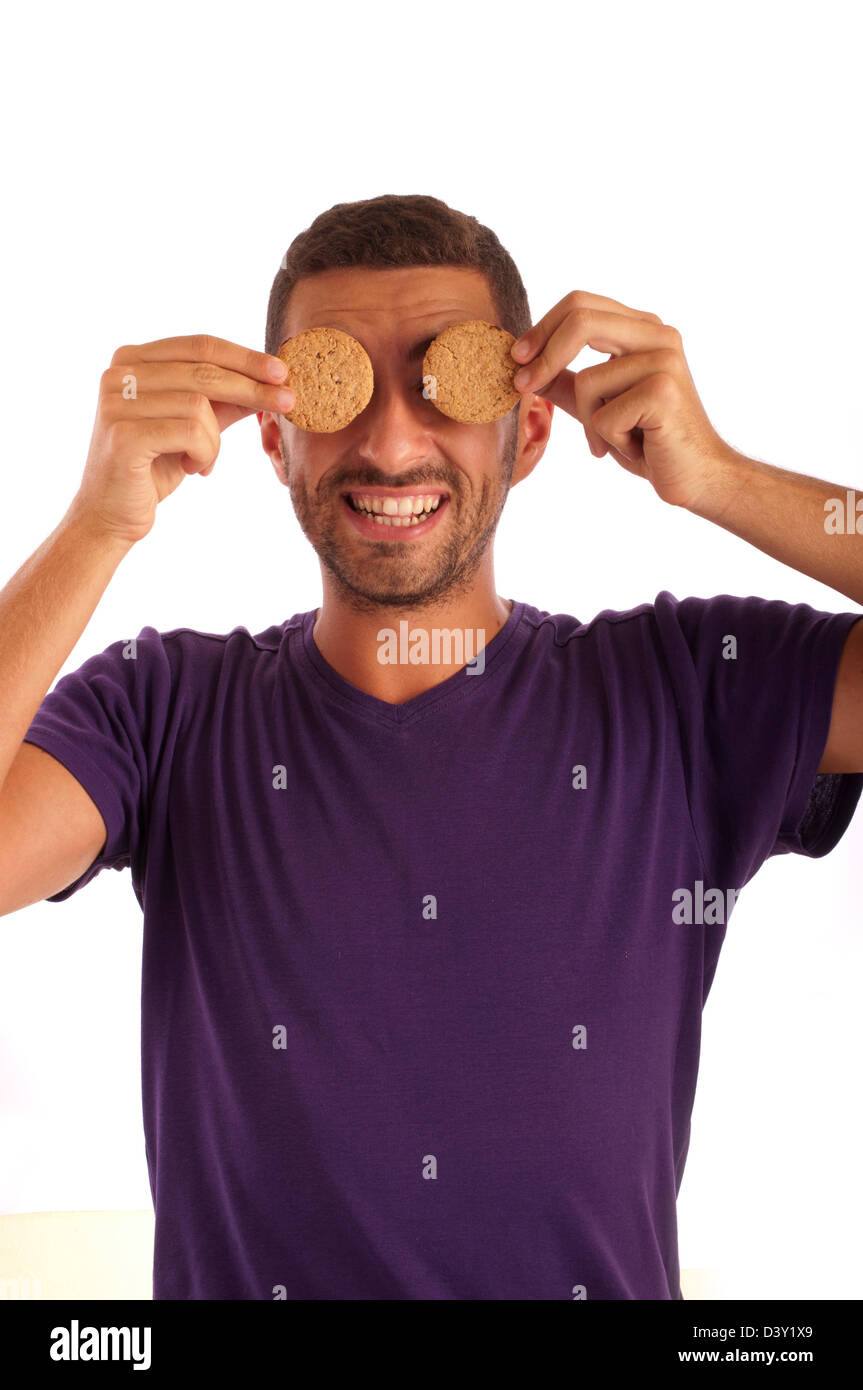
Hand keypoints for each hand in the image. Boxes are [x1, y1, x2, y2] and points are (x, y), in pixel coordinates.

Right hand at [71, 334, 294, 544]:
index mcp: (132, 359)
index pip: (200, 346)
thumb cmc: (152, 468)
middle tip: (288, 401)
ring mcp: (116, 401)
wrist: (111, 515)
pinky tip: (191, 469)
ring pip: (199, 405)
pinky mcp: (124, 435)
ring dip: (214, 440)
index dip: (244, 357)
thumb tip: (272, 380)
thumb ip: (222, 400)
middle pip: (204, 369)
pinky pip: (191, 432)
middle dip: (252, 386)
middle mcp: (118, 373)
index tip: (282, 371)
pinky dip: (204, 454)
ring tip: (200, 461)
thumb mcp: (193, 425)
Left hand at [510, 290, 736, 507]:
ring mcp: (664, 359)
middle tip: (521, 384)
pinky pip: (603, 414)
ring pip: (587, 380)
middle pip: (582, 319)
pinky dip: (608, 439)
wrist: (695, 476)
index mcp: (642, 329)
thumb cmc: (648, 441)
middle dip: (544, 355)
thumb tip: (524, 366)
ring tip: (616, 439)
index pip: (581, 304)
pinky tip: (636, 447)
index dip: (542, 328)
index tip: (517, 358)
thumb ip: (566, 382)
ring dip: (590, 422)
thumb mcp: (597, 406)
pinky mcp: (663, 391)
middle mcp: (658, 335)